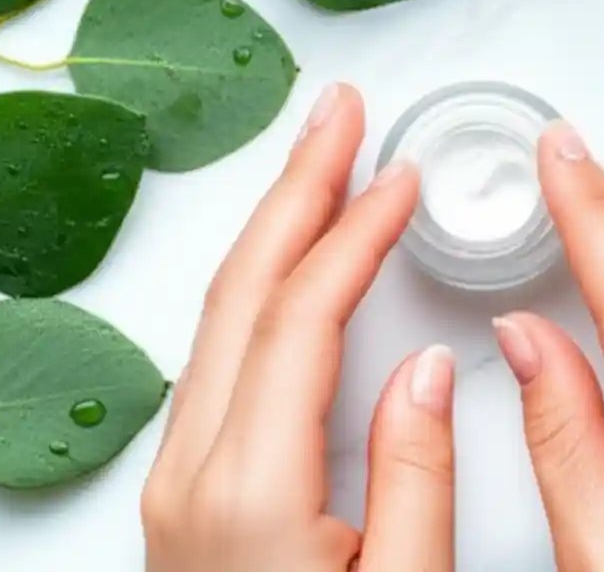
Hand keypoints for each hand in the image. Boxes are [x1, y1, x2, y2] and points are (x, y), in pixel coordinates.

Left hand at [141, 84, 455, 571]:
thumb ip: (415, 481)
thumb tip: (426, 368)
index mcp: (250, 491)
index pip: (301, 318)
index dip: (353, 234)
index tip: (400, 177)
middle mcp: (194, 466)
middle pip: (243, 289)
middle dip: (295, 186)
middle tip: (338, 111)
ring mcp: (177, 471)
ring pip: (222, 311)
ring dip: (275, 226)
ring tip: (323, 162)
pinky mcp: (184, 481)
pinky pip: (219, 347)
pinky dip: (263, 283)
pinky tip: (294, 261)